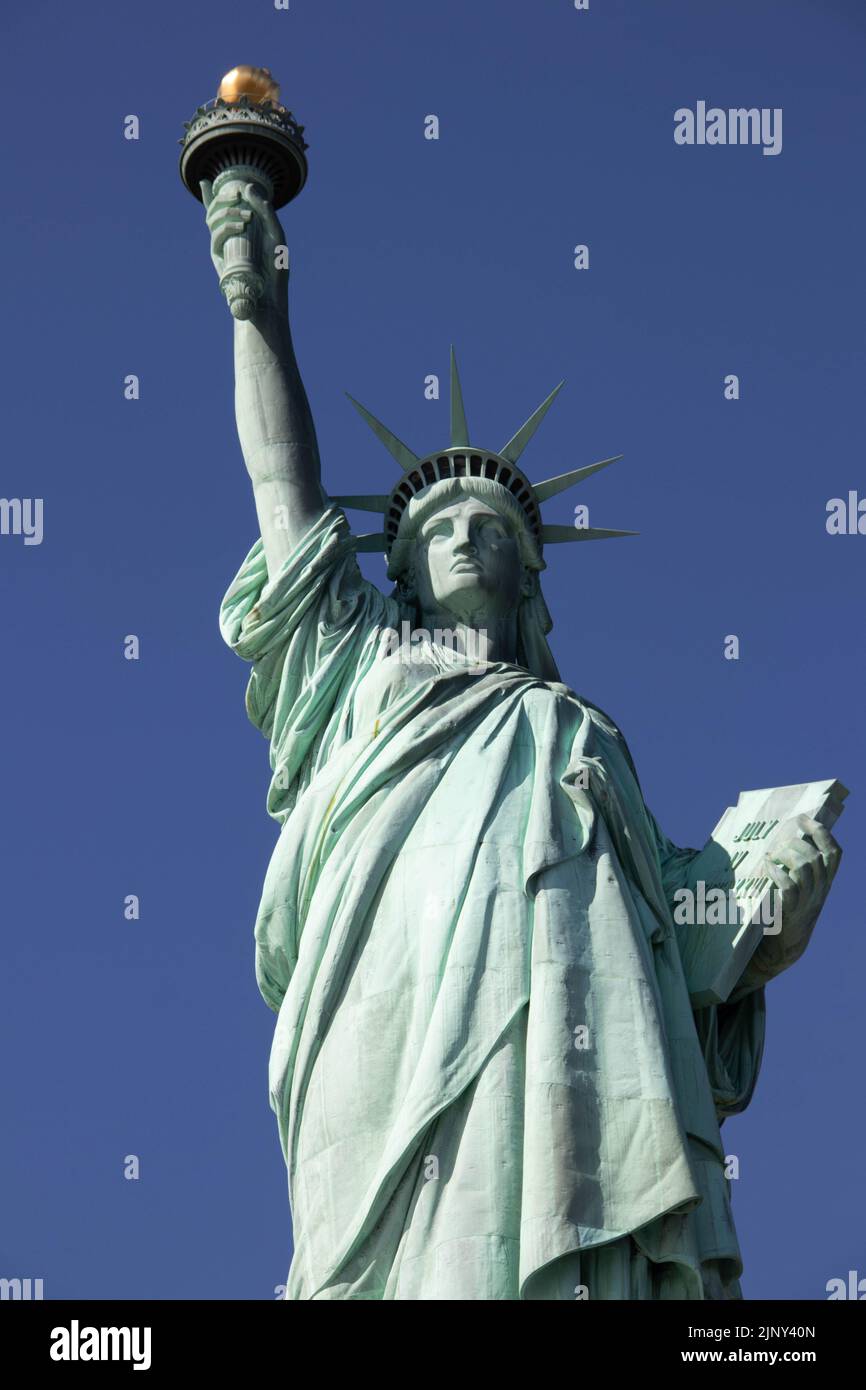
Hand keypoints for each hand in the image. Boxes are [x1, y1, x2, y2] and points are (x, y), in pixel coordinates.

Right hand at [201, 178, 288, 319]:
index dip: (209, 196)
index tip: (204, 182)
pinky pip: (216, 237)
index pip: (222, 210)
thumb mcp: (275, 235)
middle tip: (238, 193)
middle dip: (223, 198)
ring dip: (228, 212)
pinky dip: (226, 227)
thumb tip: (247, 187)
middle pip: (215, 211)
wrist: (270, 297)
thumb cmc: (275, 269)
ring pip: (213, 220)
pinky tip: (240, 226)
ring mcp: (222, 247)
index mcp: (240, 230)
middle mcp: (228, 237)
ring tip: (247, 217)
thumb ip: (266, 211)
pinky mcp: (219, 258)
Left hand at [747, 815, 841, 980]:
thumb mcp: (802, 888)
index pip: (834, 853)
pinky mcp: (791, 910)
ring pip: (806, 867)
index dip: (821, 833)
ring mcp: (808, 900)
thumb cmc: (787, 909)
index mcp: (825, 882)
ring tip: (772, 855)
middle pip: (816, 857)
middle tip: (778, 844)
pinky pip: (789, 886)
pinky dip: (777, 872)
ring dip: (786, 855)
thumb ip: (799, 867)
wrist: (784, 946)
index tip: (803, 819)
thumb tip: (786, 838)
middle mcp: (820, 890)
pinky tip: (767, 866)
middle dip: (795, 844)